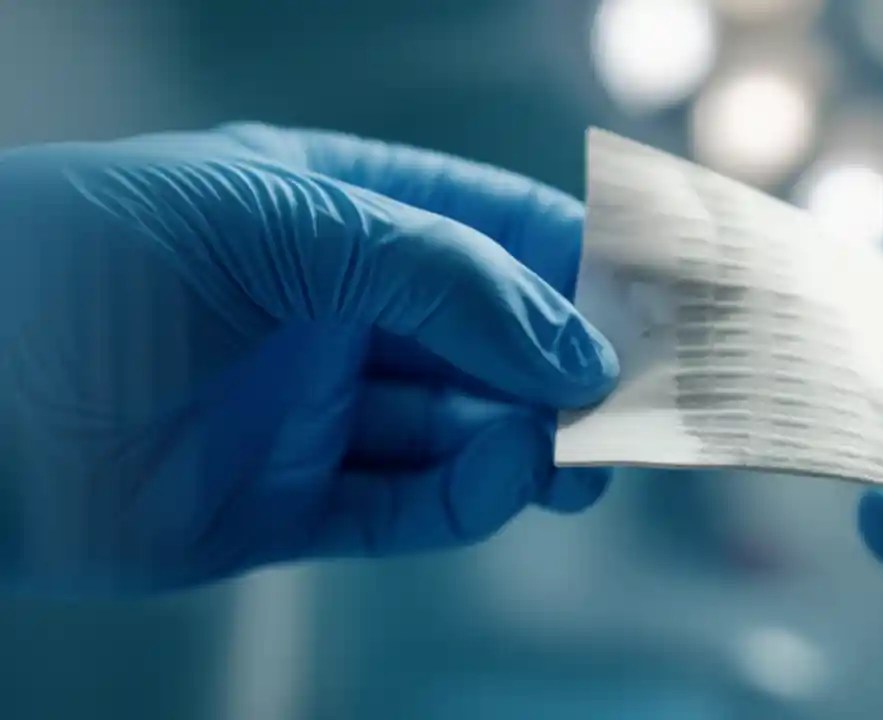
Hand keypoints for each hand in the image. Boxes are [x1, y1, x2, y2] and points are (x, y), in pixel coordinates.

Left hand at [0, 123, 617, 594]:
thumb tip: (579, 347)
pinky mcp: (288, 505)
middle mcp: (333, 309)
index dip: (579, 253)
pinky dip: (466, 500)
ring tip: (580, 454)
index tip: (659, 292)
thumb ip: (446, 280)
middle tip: (638, 395)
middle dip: (567, 362)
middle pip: (487, 335)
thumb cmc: (100, 263)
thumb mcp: (289, 225)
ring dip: (530, 439)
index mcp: (334, 211)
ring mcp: (313, 409)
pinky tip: (503, 483)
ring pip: (459, 428)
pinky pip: (403, 507)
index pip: (489, 222)